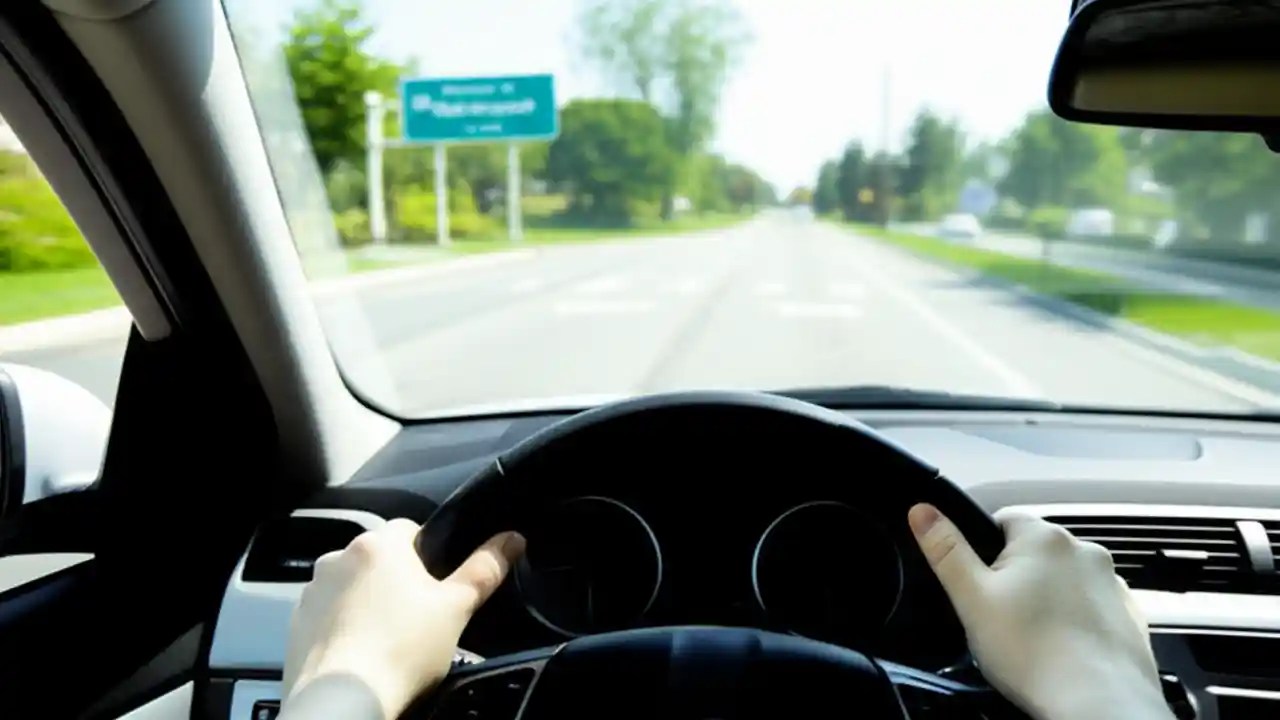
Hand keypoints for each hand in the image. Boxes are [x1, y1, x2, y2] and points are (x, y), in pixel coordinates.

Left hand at [283, 519, 525, 719]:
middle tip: (419, 618)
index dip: (430, 558)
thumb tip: (513, 538)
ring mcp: (312, 590)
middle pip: (380, 559)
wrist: (343, 702)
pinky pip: (329, 614)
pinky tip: (361, 653)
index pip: (411, 530)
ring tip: (388, 640)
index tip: (438, 590)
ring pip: (352, 586)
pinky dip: (344, 626)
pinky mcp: (296, 623)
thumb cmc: (403, 649)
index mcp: (379, 543)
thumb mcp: (456, 609)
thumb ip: (485, 569)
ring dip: (368, 601)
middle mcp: (338, 557)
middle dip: (397, 581)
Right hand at [908, 504, 1172, 719]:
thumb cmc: (1033, 653)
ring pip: (1065, 580)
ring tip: (1034, 638)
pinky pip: (1092, 607)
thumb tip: (921, 511)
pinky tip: (1063, 648)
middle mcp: (1084, 551)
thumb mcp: (971, 599)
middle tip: (1002, 617)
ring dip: (1050, 597)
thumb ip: (945, 550)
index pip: (1003, 520)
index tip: (981, 585)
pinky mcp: (1129, 614)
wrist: (1097, 703)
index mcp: (1043, 538)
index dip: (984, 551)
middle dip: (1017, 576)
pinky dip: (1077, 620)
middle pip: (1035, 552)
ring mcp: (1112, 583)